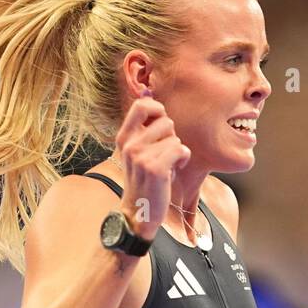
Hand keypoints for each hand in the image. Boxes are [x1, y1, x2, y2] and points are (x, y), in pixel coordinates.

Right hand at [112, 87, 190, 239]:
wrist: (138, 212)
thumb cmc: (145, 180)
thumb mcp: (138, 151)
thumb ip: (144, 127)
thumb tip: (149, 95)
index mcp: (124, 138)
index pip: (142, 106)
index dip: (158, 110)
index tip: (160, 125)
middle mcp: (130, 145)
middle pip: (166, 121)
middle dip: (171, 136)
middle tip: (163, 154)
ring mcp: (141, 157)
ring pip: (175, 137)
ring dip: (177, 151)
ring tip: (167, 165)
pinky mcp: (155, 169)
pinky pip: (181, 150)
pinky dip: (182, 160)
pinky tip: (173, 171)